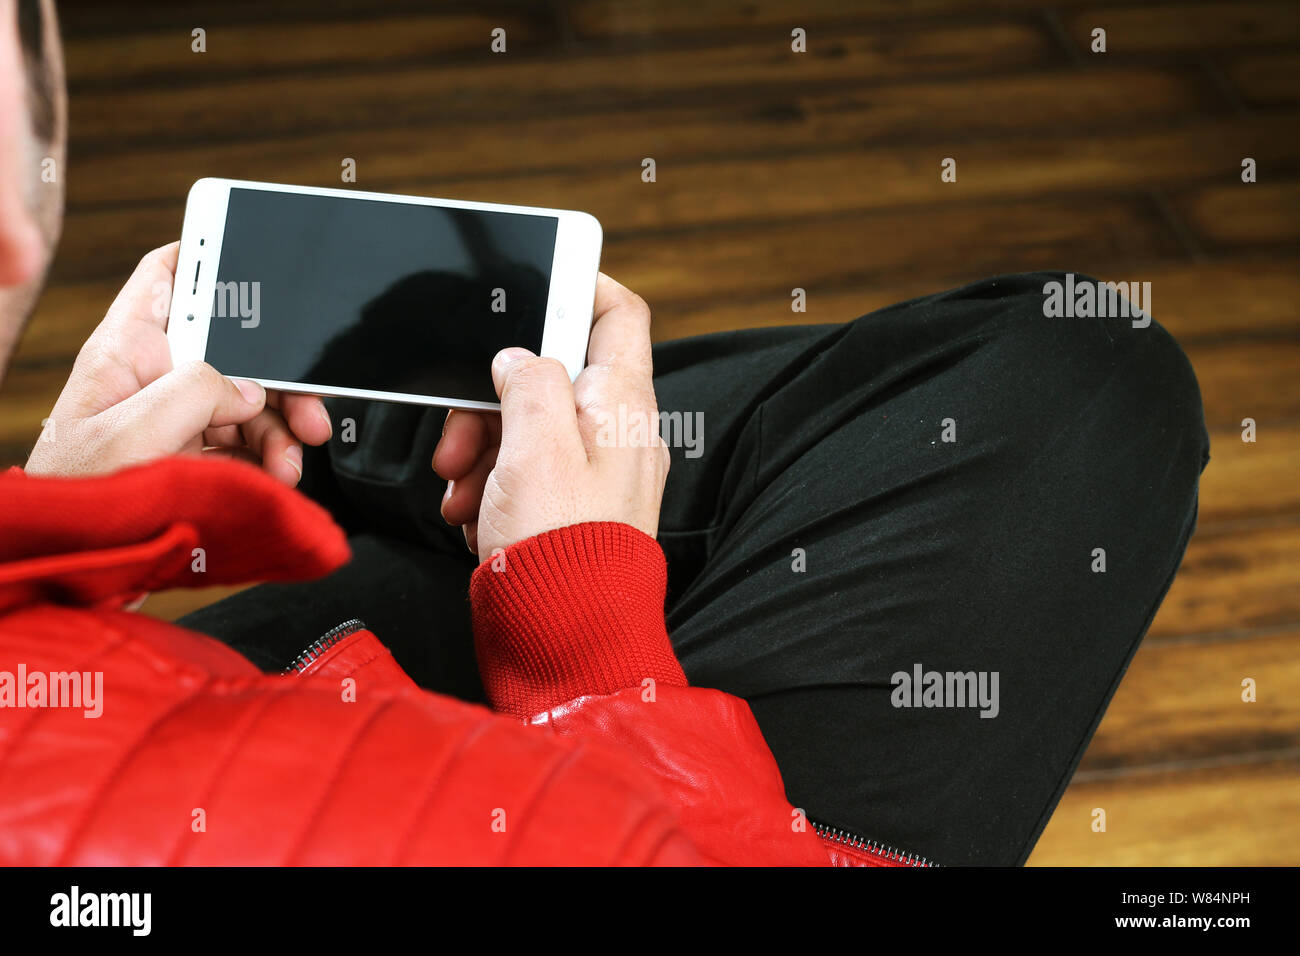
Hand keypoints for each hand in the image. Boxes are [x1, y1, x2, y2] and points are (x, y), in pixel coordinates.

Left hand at [24, 242, 330, 483]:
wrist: (77, 569)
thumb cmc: (77, 500)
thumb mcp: (132, 433)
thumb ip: (195, 392)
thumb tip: (249, 390)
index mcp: (126, 352)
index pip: (167, 277)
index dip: (210, 255)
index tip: (259, 255)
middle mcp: (152, 379)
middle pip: (234, 350)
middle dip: (280, 379)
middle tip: (309, 409)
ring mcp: (173, 420)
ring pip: (249, 405)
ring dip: (281, 434)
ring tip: (288, 466)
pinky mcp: (190, 459)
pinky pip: (246, 449)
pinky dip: (270, 464)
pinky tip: (274, 480)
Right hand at [434, 273, 669, 561]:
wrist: (564, 641)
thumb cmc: (560, 553)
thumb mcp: (535, 447)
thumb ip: (529, 381)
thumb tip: (518, 355)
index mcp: (623, 404)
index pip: (618, 315)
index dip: (579, 285)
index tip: (532, 282)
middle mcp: (618, 433)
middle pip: (552, 374)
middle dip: (493, 399)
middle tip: (461, 437)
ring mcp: (596, 472)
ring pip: (529, 425)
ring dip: (482, 449)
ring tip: (463, 491)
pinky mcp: (570, 507)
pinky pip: (526, 471)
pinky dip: (492, 484)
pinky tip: (475, 514)